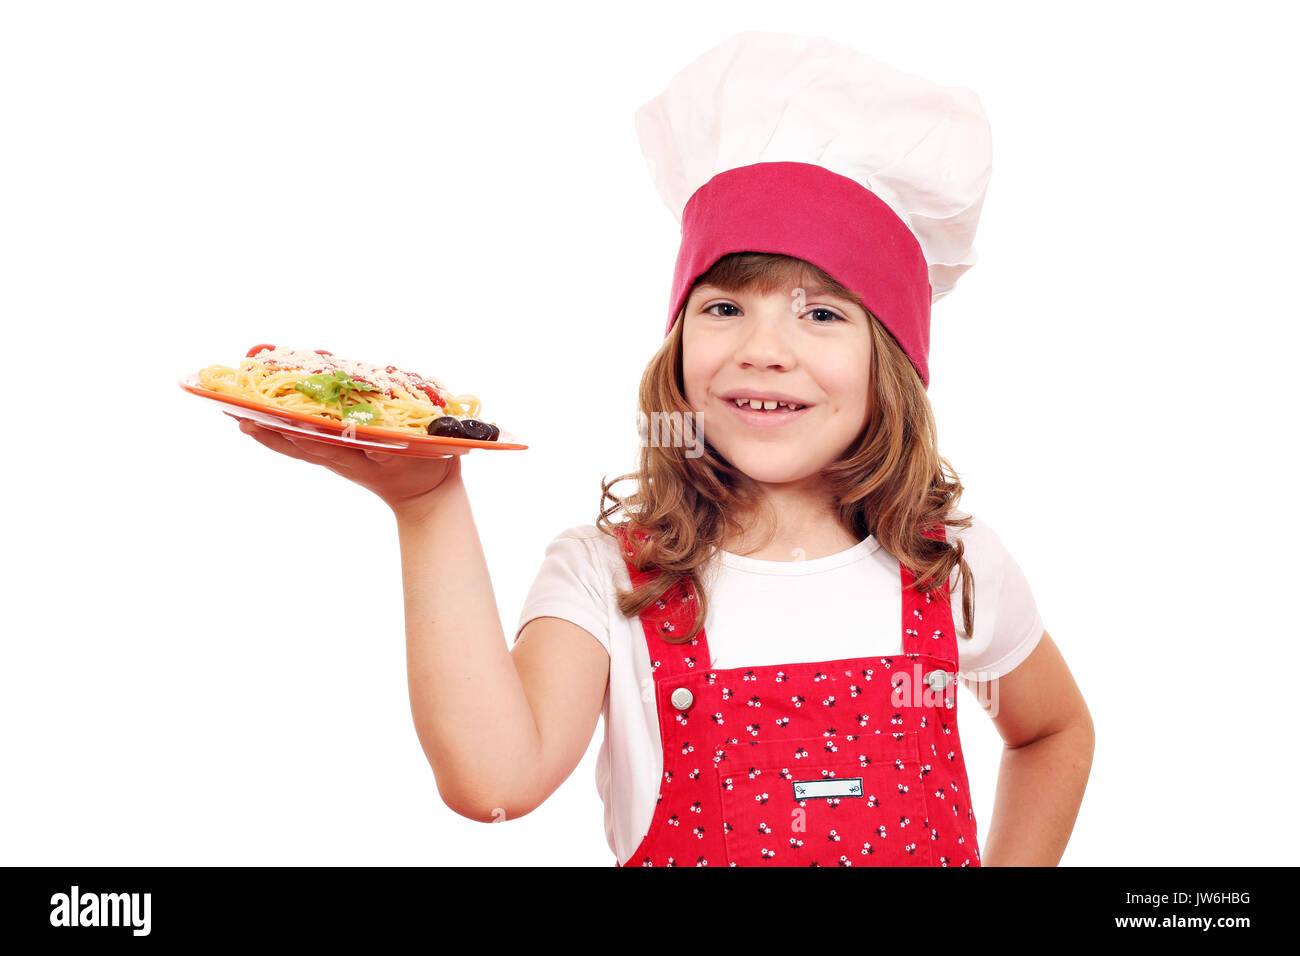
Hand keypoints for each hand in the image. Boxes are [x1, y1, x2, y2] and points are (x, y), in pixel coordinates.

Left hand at [234, 418, 457, 512]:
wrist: (425, 496)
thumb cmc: (421, 472)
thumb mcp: (409, 460)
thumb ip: (387, 451)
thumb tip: (363, 440)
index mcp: (352, 455)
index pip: (311, 441)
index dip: (284, 429)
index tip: (258, 418)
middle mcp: (337, 456)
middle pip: (294, 441)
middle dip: (265, 424)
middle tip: (232, 408)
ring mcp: (337, 456)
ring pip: (295, 443)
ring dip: (267, 429)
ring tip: (239, 414)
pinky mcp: (341, 455)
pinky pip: (306, 445)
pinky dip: (284, 435)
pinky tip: (266, 423)